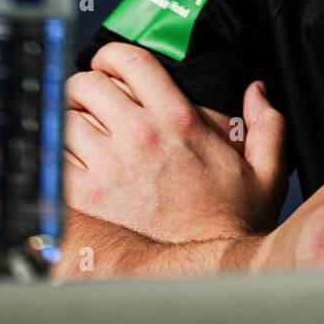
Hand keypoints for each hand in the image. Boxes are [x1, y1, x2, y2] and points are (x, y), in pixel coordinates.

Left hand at [63, 43, 285, 244]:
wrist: (206, 268)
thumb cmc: (233, 221)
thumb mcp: (266, 169)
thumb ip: (267, 123)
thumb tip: (256, 91)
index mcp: (179, 119)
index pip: (129, 60)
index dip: (112, 54)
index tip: (110, 64)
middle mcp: (140, 136)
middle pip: (87, 84)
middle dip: (86, 84)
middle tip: (92, 97)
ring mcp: (109, 167)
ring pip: (66, 117)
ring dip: (69, 118)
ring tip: (81, 127)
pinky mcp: (87, 198)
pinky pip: (57, 156)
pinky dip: (60, 152)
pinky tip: (74, 158)